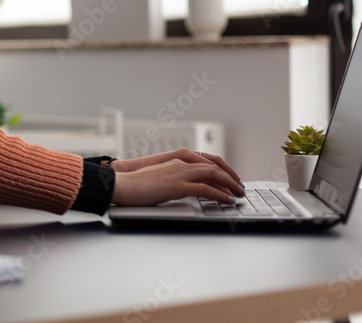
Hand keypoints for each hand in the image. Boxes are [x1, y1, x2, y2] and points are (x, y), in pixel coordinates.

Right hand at [111, 150, 245, 205]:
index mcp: (175, 160)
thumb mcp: (159, 178)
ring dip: (230, 185)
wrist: (121, 184)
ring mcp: (179, 174)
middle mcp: (180, 164)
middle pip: (214, 166)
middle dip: (230, 177)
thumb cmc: (136, 185)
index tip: (231, 179)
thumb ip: (174, 178)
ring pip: (213, 175)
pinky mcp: (177, 186)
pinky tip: (228, 201)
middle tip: (240, 187)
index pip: (206, 160)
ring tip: (239, 195)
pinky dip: (220, 195)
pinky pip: (206, 189)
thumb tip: (187, 188)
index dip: (222, 169)